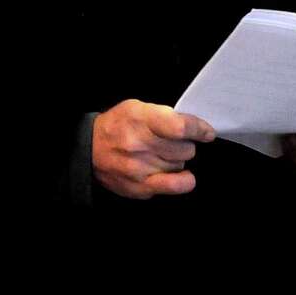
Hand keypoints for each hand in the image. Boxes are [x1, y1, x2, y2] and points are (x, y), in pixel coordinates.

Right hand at [92, 100, 215, 199]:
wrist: (89, 150)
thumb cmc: (117, 125)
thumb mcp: (136, 108)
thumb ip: (163, 114)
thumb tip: (193, 128)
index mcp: (139, 119)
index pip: (180, 127)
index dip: (199, 130)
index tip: (206, 133)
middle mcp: (139, 144)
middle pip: (185, 149)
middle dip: (184, 144)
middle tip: (172, 142)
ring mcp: (140, 168)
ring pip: (181, 164)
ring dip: (177, 159)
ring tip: (162, 155)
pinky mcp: (141, 187)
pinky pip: (176, 185)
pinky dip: (184, 180)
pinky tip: (180, 174)